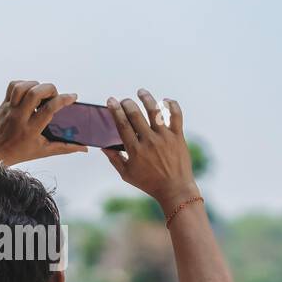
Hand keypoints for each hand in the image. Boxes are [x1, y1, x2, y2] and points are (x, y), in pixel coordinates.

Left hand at [0, 80, 84, 165]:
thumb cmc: (19, 152)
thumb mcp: (43, 151)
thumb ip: (65, 148)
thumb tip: (84, 147)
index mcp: (31, 130)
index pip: (49, 109)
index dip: (63, 100)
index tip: (73, 97)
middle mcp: (19, 117)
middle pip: (35, 93)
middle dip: (50, 89)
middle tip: (55, 95)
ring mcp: (9, 109)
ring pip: (22, 86)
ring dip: (36, 85)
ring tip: (42, 93)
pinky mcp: (3, 103)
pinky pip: (13, 86)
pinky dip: (24, 84)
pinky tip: (30, 91)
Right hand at [104, 90, 199, 213]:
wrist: (175, 190)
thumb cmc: (149, 183)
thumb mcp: (127, 174)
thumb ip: (114, 159)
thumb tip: (103, 147)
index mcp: (135, 150)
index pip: (122, 124)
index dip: (115, 110)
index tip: (111, 100)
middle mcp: (149, 141)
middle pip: (136, 115)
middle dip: (127, 103)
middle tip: (124, 100)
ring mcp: (165, 138)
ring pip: (155, 111)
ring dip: (146, 98)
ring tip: (141, 91)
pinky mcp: (178, 137)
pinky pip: (176, 116)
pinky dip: (171, 105)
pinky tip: (165, 100)